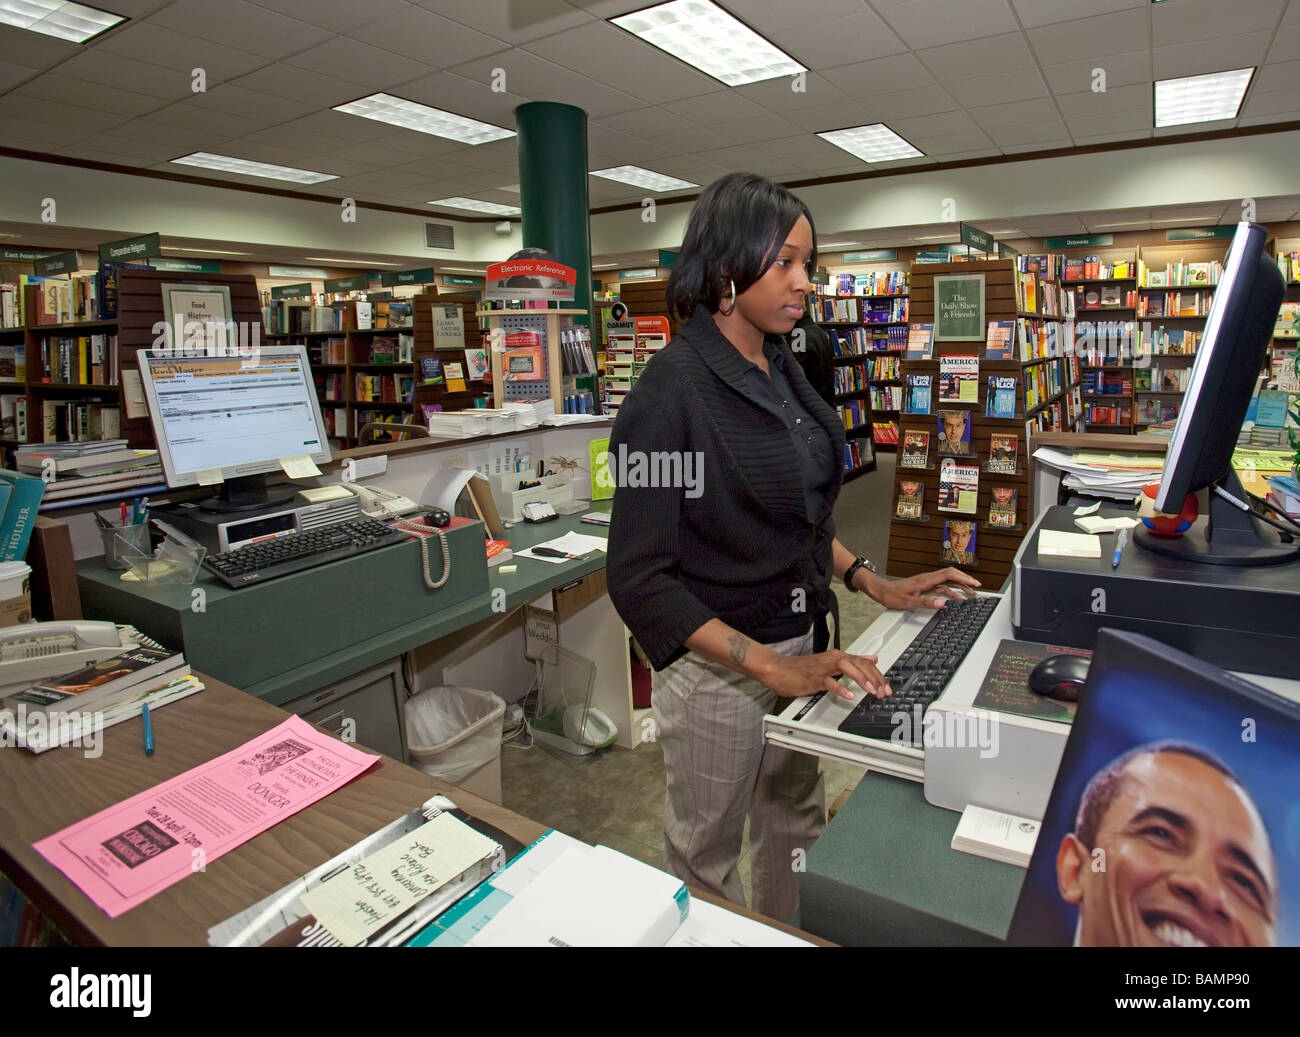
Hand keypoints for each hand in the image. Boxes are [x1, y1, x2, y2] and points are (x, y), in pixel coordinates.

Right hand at [759, 650, 889, 701]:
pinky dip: (840, 688)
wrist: (778, 669)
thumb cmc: (801, 669)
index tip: (886, 686)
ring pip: (846, 668)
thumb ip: (852, 661)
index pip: (863, 662)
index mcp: (837, 656)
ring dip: (861, 679)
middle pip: (858, 664)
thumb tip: (871, 658)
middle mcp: (832, 659)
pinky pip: (828, 682)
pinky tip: (848, 695)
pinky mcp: (813, 678)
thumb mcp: (830, 663)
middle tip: (883, 691)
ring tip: (871, 690)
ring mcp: (822, 669)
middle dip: (874, 677)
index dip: (877, 674)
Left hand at [872, 567, 980, 610]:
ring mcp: (927, 582)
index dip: (964, 578)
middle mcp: (928, 579)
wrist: (881, 591)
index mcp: (926, 580)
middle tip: (977, 587)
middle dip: (966, 580)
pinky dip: (951, 591)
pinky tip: (956, 598)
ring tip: (971, 593)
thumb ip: (926, 602)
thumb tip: (943, 603)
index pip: (949, 575)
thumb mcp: (909, 602)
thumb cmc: (892, 595)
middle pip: (952, 576)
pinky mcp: (925, 587)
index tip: (974, 583)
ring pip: (948, 581)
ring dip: (960, 586)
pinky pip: (942, 587)